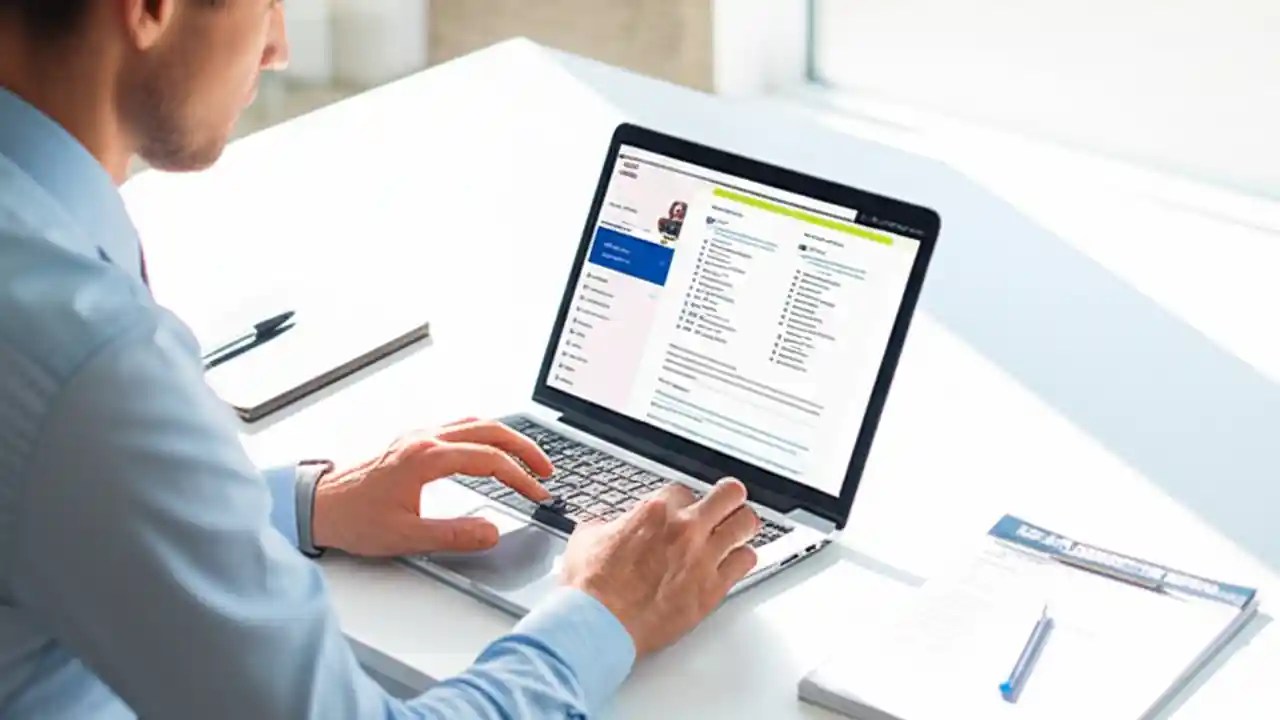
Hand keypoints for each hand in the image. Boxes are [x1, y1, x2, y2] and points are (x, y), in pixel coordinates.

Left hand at [312, 419, 552, 556]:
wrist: (318, 506)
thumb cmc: (354, 518)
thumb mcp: (406, 536)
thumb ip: (453, 535)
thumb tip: (491, 532)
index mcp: (425, 458)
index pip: (488, 459)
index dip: (519, 477)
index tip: (536, 494)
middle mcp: (424, 439)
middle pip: (489, 429)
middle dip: (524, 448)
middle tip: (546, 470)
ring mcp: (418, 436)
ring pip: (475, 423)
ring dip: (507, 438)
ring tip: (528, 459)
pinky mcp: (413, 442)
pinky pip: (460, 427)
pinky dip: (486, 436)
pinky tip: (491, 450)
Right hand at [560, 479, 760, 657]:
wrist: (600, 623)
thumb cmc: (593, 587)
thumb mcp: (588, 538)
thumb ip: (606, 524)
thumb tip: (607, 525)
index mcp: (655, 512)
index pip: (685, 490)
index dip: (683, 501)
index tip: (682, 510)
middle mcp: (685, 529)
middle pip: (729, 493)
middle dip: (728, 499)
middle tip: (725, 507)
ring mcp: (703, 556)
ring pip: (747, 523)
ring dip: (742, 525)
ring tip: (738, 531)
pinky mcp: (713, 587)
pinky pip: (746, 561)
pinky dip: (743, 559)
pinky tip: (735, 562)